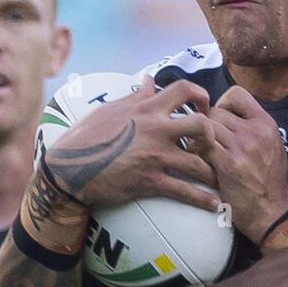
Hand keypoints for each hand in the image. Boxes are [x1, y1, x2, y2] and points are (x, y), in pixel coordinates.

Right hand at [46, 77, 219, 211]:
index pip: (184, 89)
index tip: (205, 109)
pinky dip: (203, 200)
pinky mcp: (150, 181)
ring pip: (199, 163)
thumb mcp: (110, 109)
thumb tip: (149, 80)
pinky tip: (214, 206)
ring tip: (218, 180)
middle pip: (202, 126)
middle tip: (213, 148)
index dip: (202, 97)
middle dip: (214, 137)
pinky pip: (184, 192)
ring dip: (213, 173)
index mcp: (147, 108)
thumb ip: (136, 96)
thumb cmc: (87, 136)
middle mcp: (155, 129)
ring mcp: (155, 156)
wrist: (69, 167)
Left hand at [207, 86, 287, 241]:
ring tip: (198, 148)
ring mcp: (242, 147)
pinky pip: (203, 146)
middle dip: (206, 124)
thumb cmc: (269, 183)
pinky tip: (197, 159)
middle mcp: (256, 131)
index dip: (222, 102)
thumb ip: (253, 129)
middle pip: (216, 111)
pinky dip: (195, 151)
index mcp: (266, 124)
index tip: (219, 118)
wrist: (272, 212)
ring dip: (197, 136)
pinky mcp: (229, 164)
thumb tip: (229, 117)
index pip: (237, 94)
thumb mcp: (272, 147)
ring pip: (206, 126)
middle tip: (203, 137)